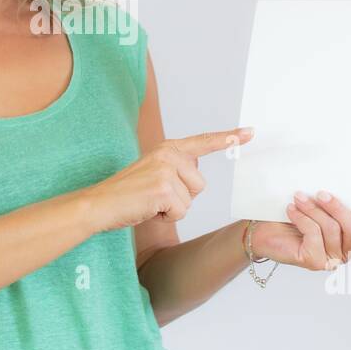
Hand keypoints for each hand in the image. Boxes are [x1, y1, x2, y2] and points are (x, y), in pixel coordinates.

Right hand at [80, 127, 254, 232]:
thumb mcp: (154, 173)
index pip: (203, 141)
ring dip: (174, 208)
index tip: (250, 132)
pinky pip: (181, 211)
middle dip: (182, 197)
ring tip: (150, 202)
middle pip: (200, 184)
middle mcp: (168, 153)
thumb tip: (196, 176)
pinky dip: (166, 217)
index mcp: (167, 147)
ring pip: (191, 199)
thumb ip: (176, 169)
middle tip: (155, 197)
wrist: (100, 204)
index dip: (228, 137)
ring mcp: (166, 170)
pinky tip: (148, 210)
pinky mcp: (164, 188)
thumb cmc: (127, 194)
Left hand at [246, 190, 350, 270]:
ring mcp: (330, 258)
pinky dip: (302, 218)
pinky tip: (291, 209)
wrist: (264, 229)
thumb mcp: (320, 204)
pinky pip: (314, 235)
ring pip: (332, 230)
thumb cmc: (294, 214)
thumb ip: (336, 200)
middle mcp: (345, 250)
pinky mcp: (314, 261)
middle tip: (322, 193)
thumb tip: (346, 176)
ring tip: (299, 197)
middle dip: (338, 209)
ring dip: (314, 210)